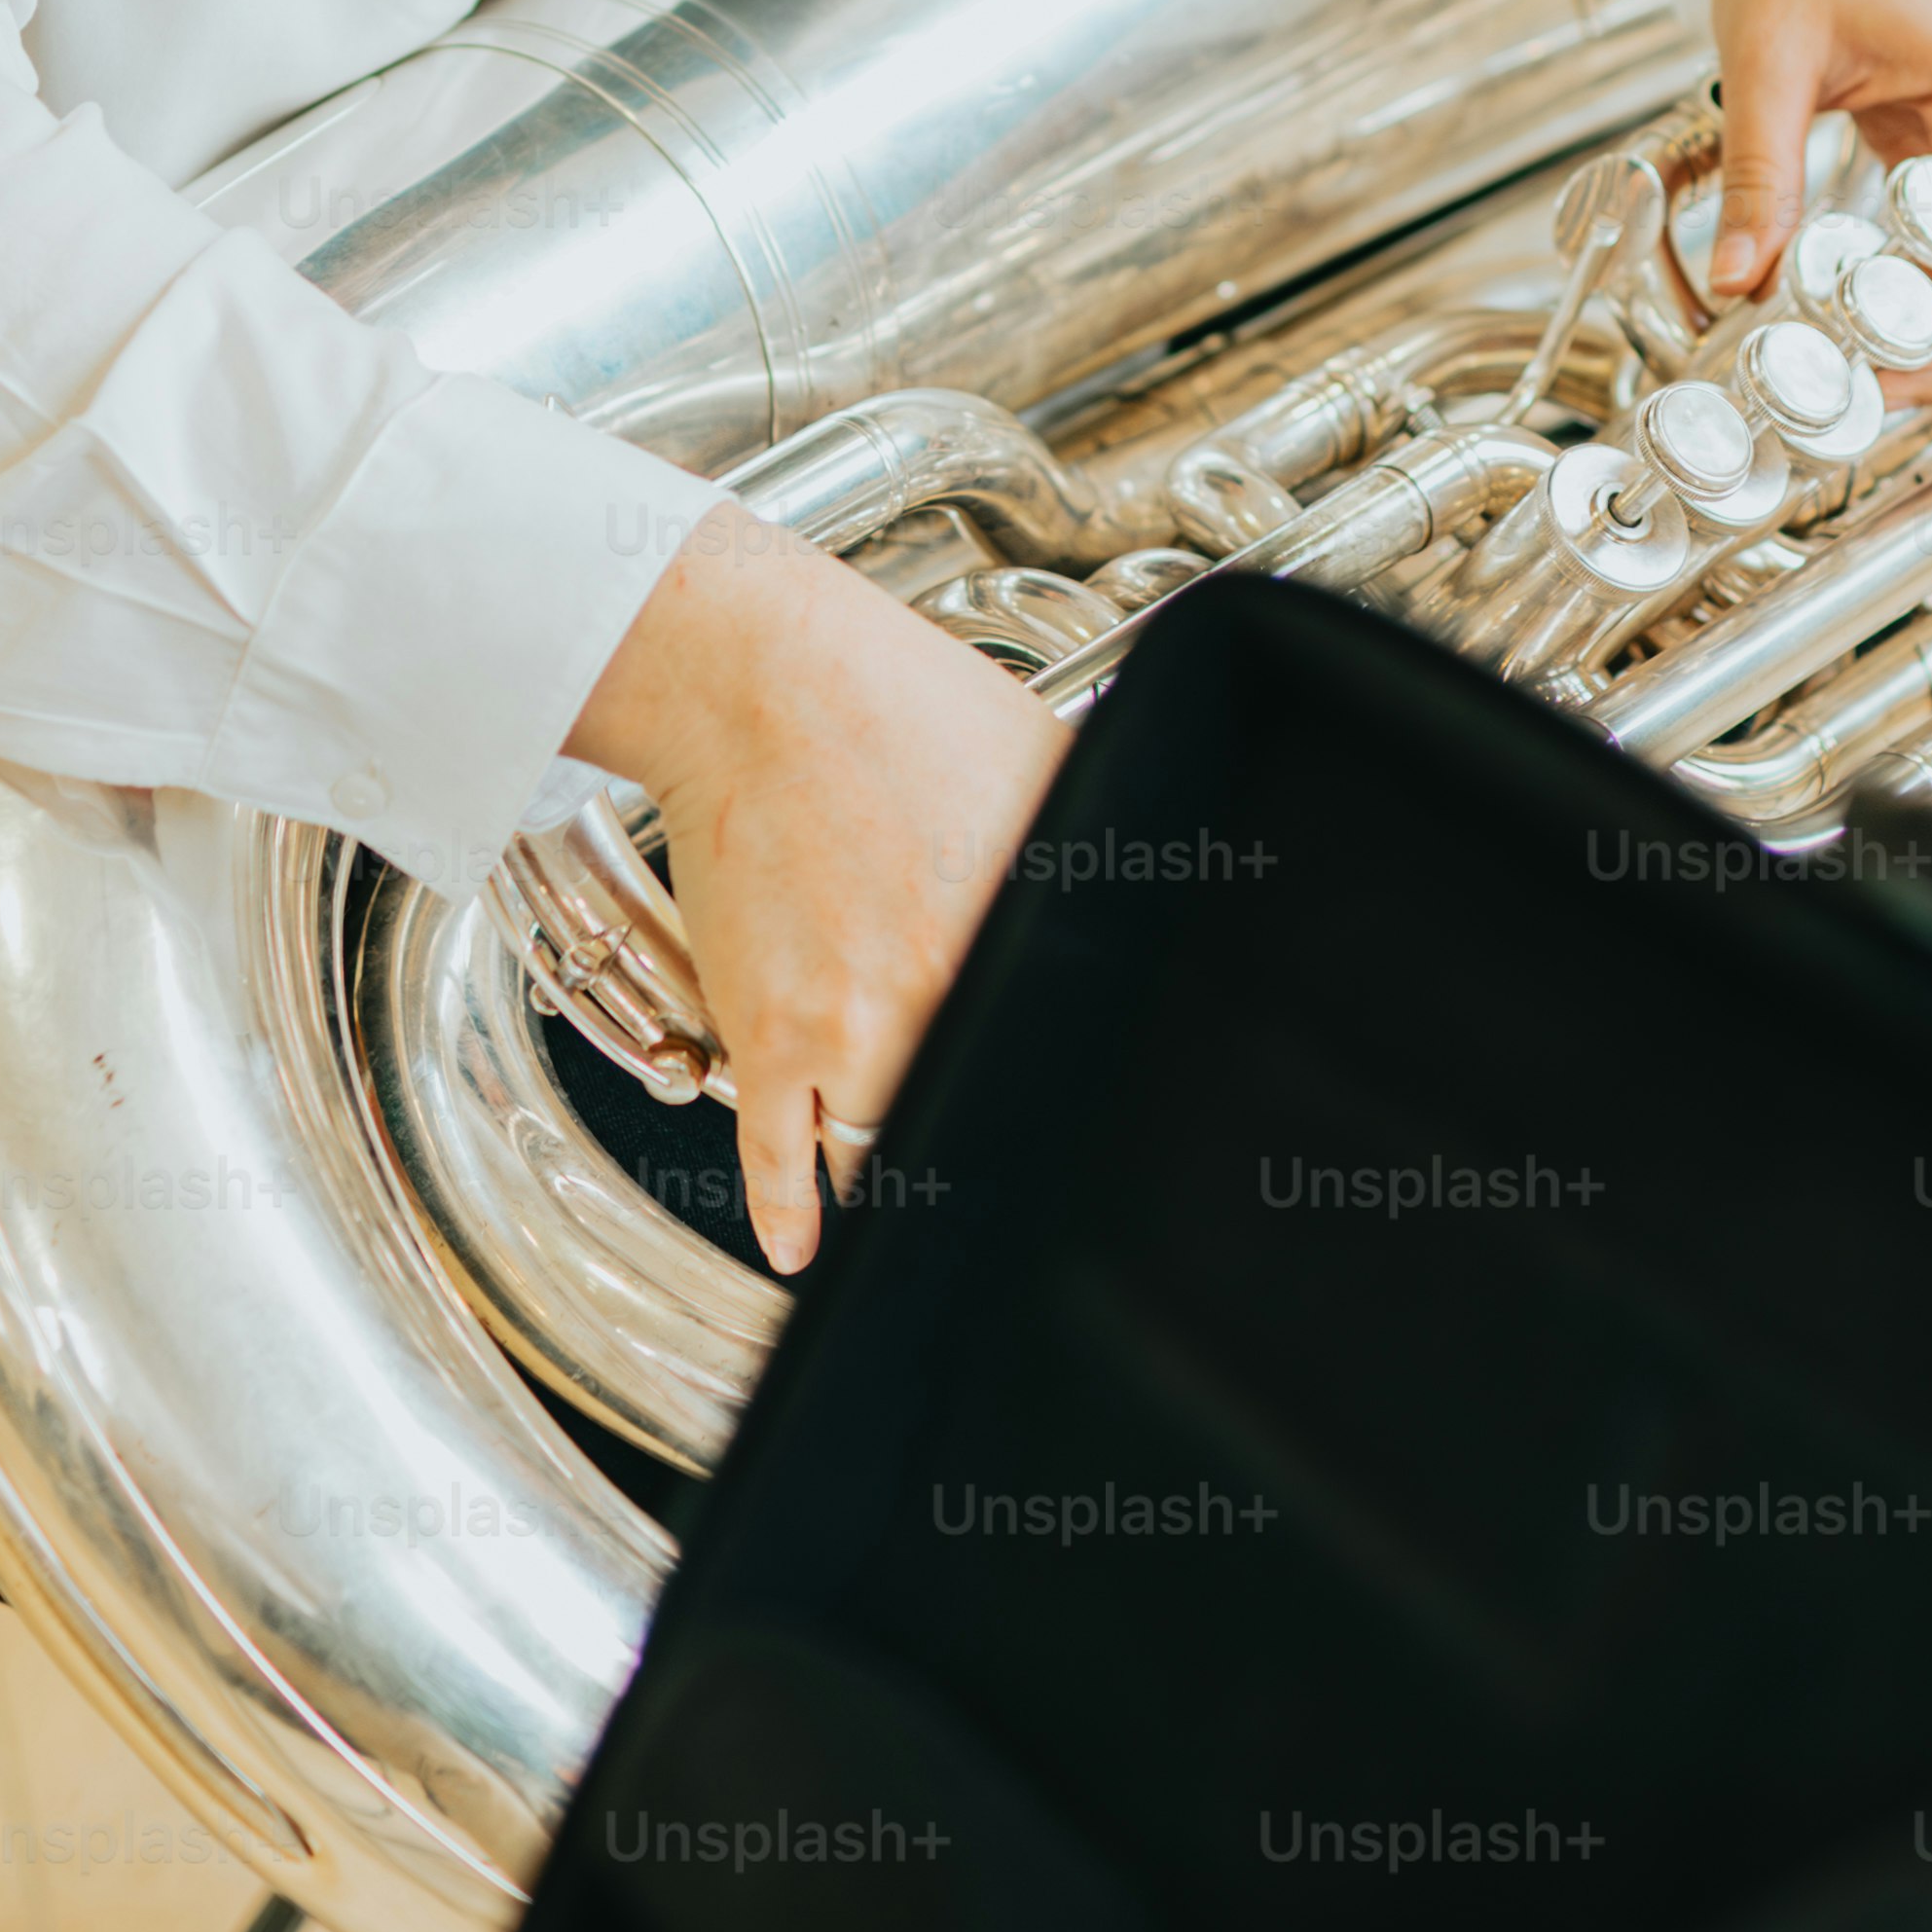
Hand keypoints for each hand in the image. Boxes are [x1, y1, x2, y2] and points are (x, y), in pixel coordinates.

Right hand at [561, 504, 1061, 1270]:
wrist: (761, 682)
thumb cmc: (902, 705)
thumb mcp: (1050, 765)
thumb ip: (1104, 849)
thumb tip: (1170, 890)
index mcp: (1027, 938)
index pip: (1069, 1069)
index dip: (1081, 1120)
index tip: (1087, 1145)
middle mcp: (945, 999)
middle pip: (982, 1124)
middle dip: (994, 1162)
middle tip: (1009, 1189)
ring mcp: (850, 1030)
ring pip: (884, 1157)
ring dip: (897, 1185)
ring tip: (914, 1207)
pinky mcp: (767, 1035)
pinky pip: (776, 1158)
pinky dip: (788, 1215)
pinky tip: (799, 1249)